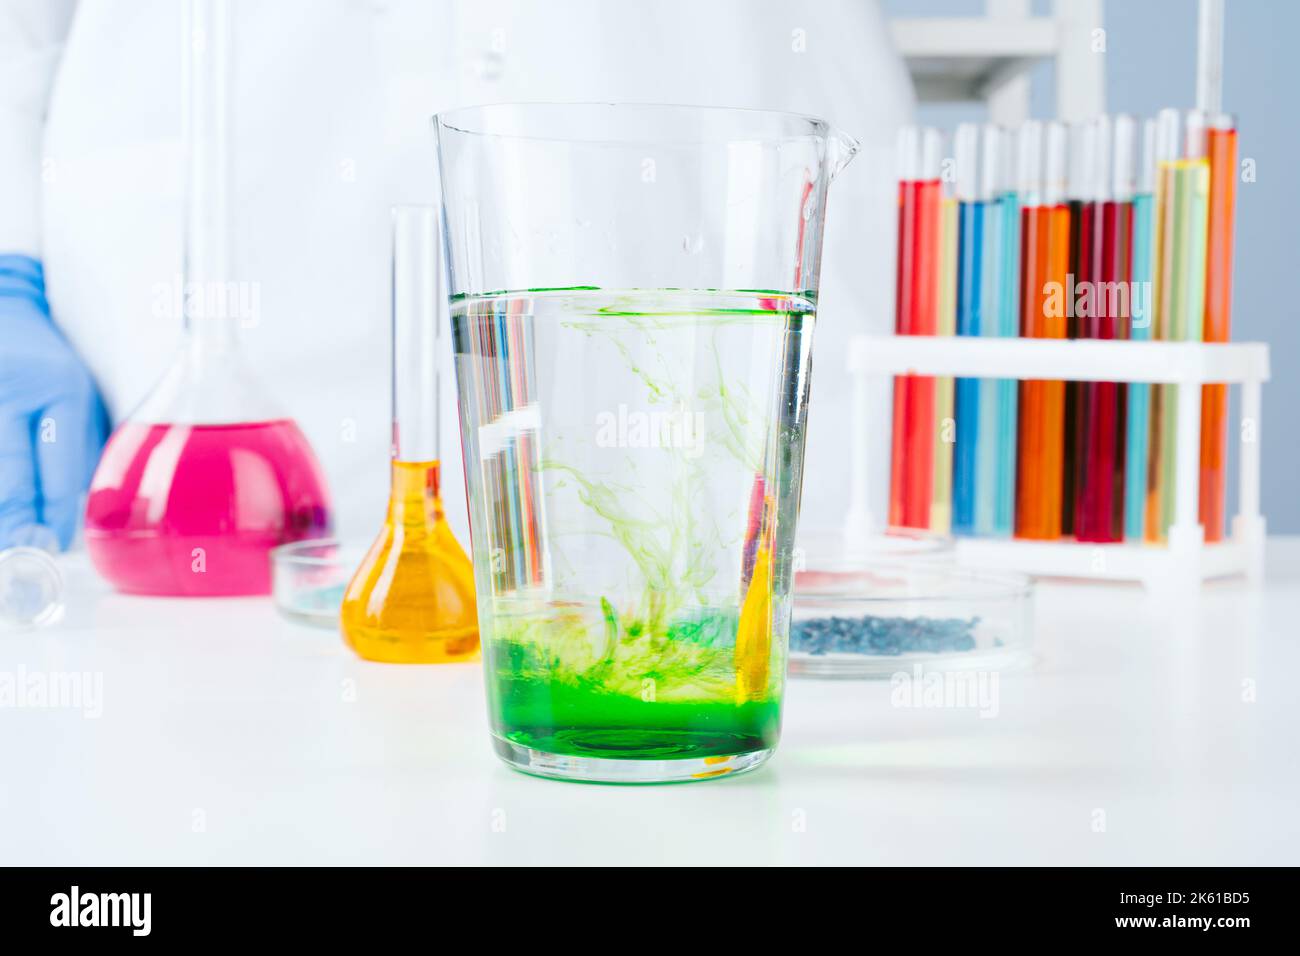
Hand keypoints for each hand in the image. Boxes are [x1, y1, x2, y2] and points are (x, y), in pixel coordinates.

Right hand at [0, 254, 108, 549]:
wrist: (5, 300)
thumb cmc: (48, 358)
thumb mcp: (79, 392)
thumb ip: (81, 444)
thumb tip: (78, 508)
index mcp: (63, 387)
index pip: (60, 464)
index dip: (55, 511)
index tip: (55, 541)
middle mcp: (16, 387)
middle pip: (12, 471)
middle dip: (16, 520)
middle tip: (23, 551)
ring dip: (1, 505)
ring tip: (9, 537)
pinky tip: (2, 508)